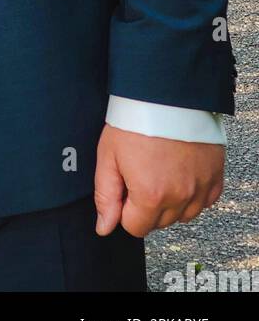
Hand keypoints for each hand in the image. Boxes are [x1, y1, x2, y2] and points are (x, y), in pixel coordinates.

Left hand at [94, 124, 224, 237]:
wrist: (164, 94)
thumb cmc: (135, 121)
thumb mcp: (108, 156)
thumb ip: (106, 196)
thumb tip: (105, 226)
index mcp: (150, 195)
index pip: (135, 227)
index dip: (125, 208)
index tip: (125, 186)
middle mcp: (179, 196)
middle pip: (159, 222)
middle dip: (146, 205)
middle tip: (140, 174)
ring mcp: (200, 187)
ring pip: (183, 215)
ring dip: (170, 202)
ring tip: (160, 172)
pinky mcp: (215, 176)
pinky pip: (205, 201)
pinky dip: (193, 193)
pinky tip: (179, 173)